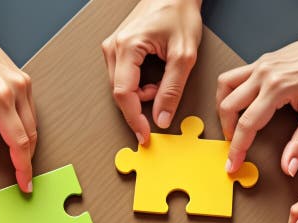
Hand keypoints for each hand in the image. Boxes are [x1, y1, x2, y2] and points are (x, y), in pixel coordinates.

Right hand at [102, 0, 201, 143]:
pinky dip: (139, 86)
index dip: (133, 119)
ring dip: (141, 94)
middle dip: (141, 104)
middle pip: (120, 93)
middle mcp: (114, 48)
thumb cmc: (179, 12)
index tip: (143, 135)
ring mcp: (113, 48)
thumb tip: (162, 117)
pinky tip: (154, 77)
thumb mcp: (184, 55)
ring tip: (161, 81)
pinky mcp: (118, 49)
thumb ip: (172, 90)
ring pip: (121, 87)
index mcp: (127, 47)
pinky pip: (123, 78)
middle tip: (162, 102)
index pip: (123, 94)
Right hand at [217, 25, 297, 175]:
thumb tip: (289, 167)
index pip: (247, 124)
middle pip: (228, 106)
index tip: (232, 164)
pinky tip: (240, 103)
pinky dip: (230, 91)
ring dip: (224, 108)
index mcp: (277, 89)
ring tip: (232, 124)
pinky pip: (234, 75)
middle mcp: (263, 75)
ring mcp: (260, 65)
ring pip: (224, 86)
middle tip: (235, 146)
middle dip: (228, 131)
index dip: (237, 149)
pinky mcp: (262, 61)